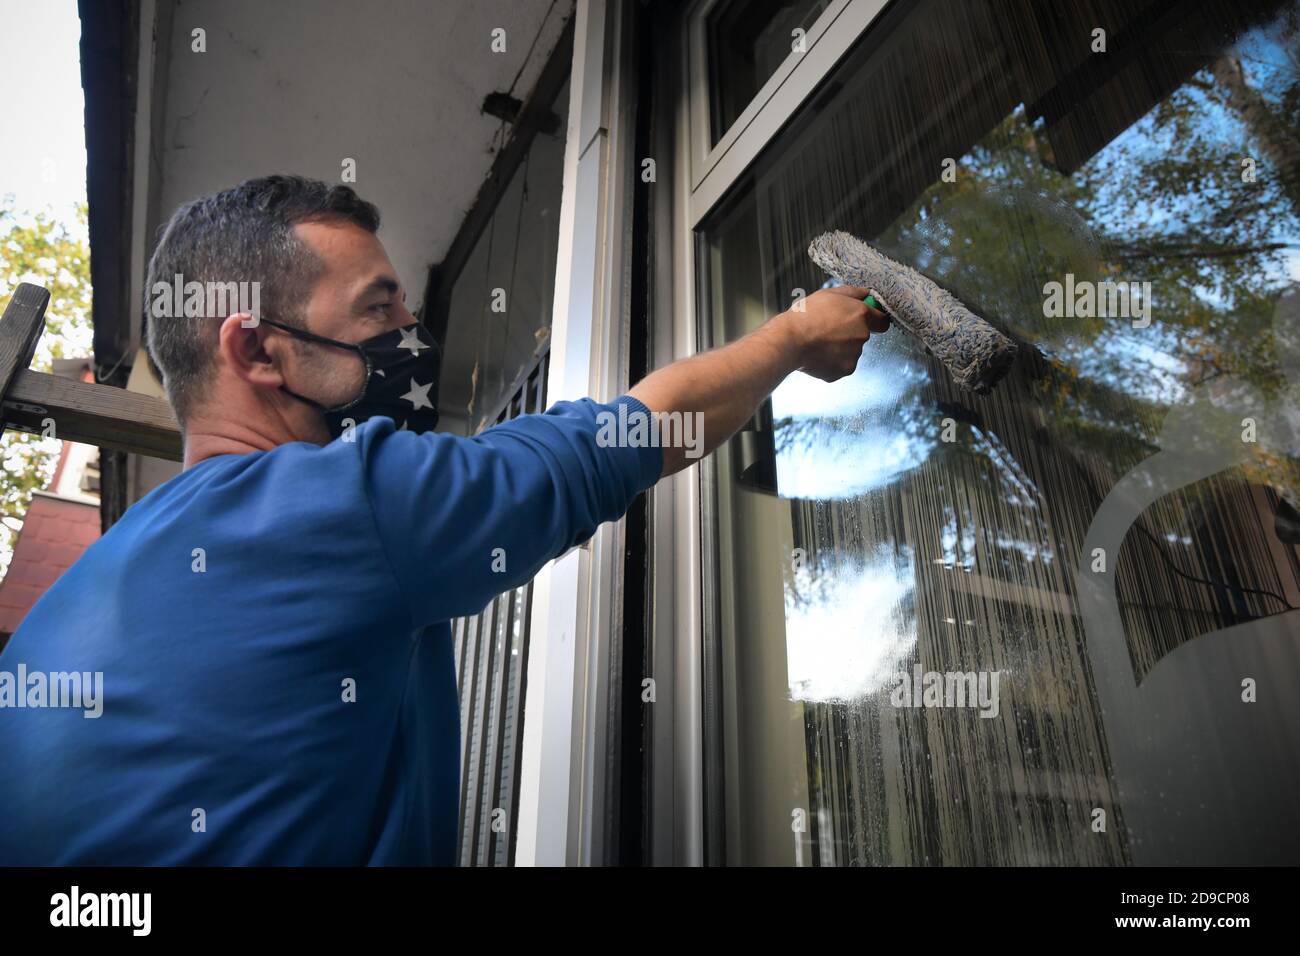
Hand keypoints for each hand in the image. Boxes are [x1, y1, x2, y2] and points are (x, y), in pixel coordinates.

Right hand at [774, 286, 889, 381]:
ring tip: (820, 342)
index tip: (867, 321)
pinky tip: (818, 354)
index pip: (882, 321)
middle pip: (862, 336)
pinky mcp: (844, 370)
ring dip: (840, 348)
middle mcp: (861, 335)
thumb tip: (866, 293)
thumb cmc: (805, 316)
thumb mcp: (829, 294)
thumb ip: (853, 292)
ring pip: (851, 352)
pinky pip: (841, 365)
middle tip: (829, 330)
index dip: (875, 320)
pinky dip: (832, 362)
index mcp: (861, 315)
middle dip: (849, 334)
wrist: (789, 341)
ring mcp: (854, 355)